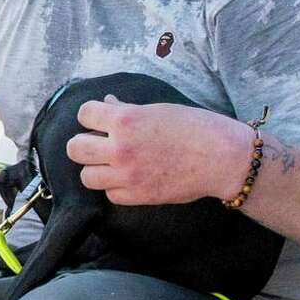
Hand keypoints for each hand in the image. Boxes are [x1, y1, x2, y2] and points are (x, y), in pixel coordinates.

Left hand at [65, 96, 250, 204]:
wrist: (223, 158)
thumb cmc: (196, 127)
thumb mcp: (158, 110)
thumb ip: (127, 110)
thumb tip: (107, 103)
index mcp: (125, 120)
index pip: (84, 114)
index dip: (91, 117)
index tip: (100, 120)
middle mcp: (120, 149)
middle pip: (75, 149)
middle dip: (84, 144)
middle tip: (99, 144)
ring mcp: (127, 175)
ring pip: (87, 176)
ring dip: (97, 169)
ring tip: (112, 164)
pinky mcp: (138, 196)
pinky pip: (110, 195)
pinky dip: (116, 188)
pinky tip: (130, 179)